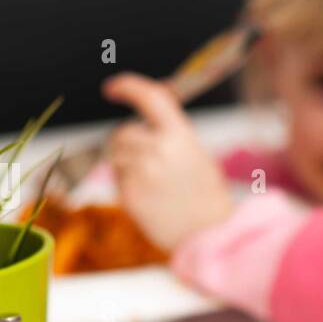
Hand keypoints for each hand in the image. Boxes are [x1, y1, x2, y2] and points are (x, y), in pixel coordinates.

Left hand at [101, 73, 233, 250]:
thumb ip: (170, 136)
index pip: (149, 97)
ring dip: (126, 164)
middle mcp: (158, 149)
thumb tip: (141, 125)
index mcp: (179, 135)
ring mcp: (142, 172)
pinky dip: (128, 186)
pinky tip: (150, 199)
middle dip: (128, 142)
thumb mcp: (196, 155)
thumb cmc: (206, 196)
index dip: (128, 87)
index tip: (113, 88)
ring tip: (153, 184)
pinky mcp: (130, 194)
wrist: (210, 234)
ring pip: (116, 156)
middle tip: (146, 161)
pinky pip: (118, 180)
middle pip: (123, 132)